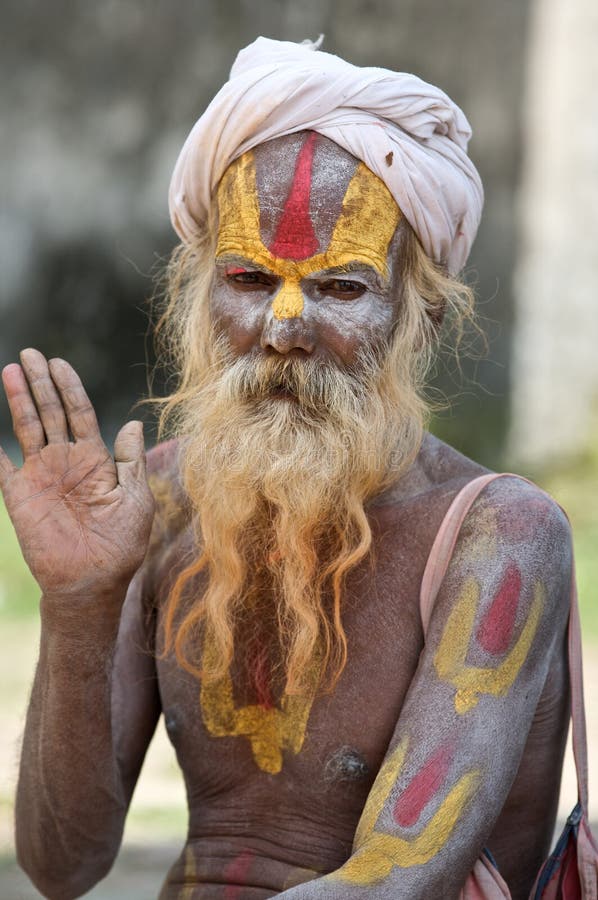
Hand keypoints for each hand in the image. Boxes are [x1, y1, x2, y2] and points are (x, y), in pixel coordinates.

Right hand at [0, 349, 154, 602]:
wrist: (93, 582)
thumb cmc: (121, 544)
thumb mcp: (135, 498)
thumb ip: (130, 461)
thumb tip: (133, 423)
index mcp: (95, 460)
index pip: (80, 414)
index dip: (69, 388)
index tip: (58, 363)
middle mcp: (66, 461)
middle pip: (52, 413)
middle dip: (41, 383)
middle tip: (30, 355)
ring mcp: (41, 476)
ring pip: (28, 428)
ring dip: (20, 400)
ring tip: (10, 370)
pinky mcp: (20, 496)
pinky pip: (0, 467)